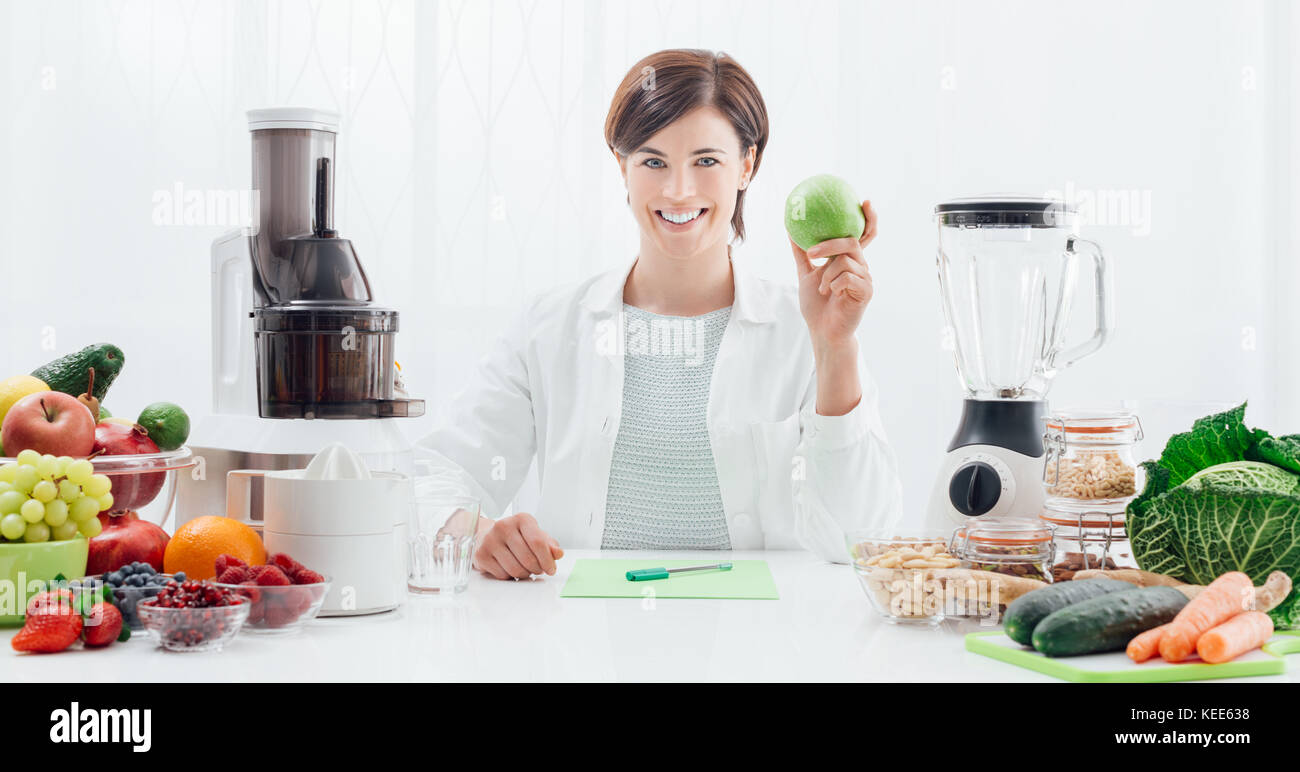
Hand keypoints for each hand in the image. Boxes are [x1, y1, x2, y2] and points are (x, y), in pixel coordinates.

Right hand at [472, 512, 563, 579]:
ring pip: (515, 569)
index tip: (551, 569)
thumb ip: (549, 545)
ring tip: (525, 569)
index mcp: (522, 519)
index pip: (538, 542)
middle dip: (536, 569)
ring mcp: (490, 540)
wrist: (487, 535)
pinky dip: (510, 576)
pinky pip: (503, 575)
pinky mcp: (481, 554)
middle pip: (528, 559)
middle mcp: (504, 526)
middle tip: (537, 570)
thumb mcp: (535, 536)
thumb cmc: (516, 536)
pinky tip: (510, 568)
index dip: (547, 560)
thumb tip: (559, 554)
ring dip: (524, 574)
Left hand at [791, 199, 877, 349]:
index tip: (866, 201)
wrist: (822, 330)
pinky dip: (834, 284)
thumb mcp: (806, 274)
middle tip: (812, 253)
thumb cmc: (817, 305)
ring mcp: (865, 278)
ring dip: (827, 274)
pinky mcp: (866, 291)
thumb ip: (802, 253)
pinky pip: (848, 277)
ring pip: (845, 261)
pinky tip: (831, 294)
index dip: (868, 218)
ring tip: (822, 288)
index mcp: (849, 260)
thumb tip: (790, 230)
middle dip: (830, 245)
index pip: (863, 235)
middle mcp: (861, 266)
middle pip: (851, 241)